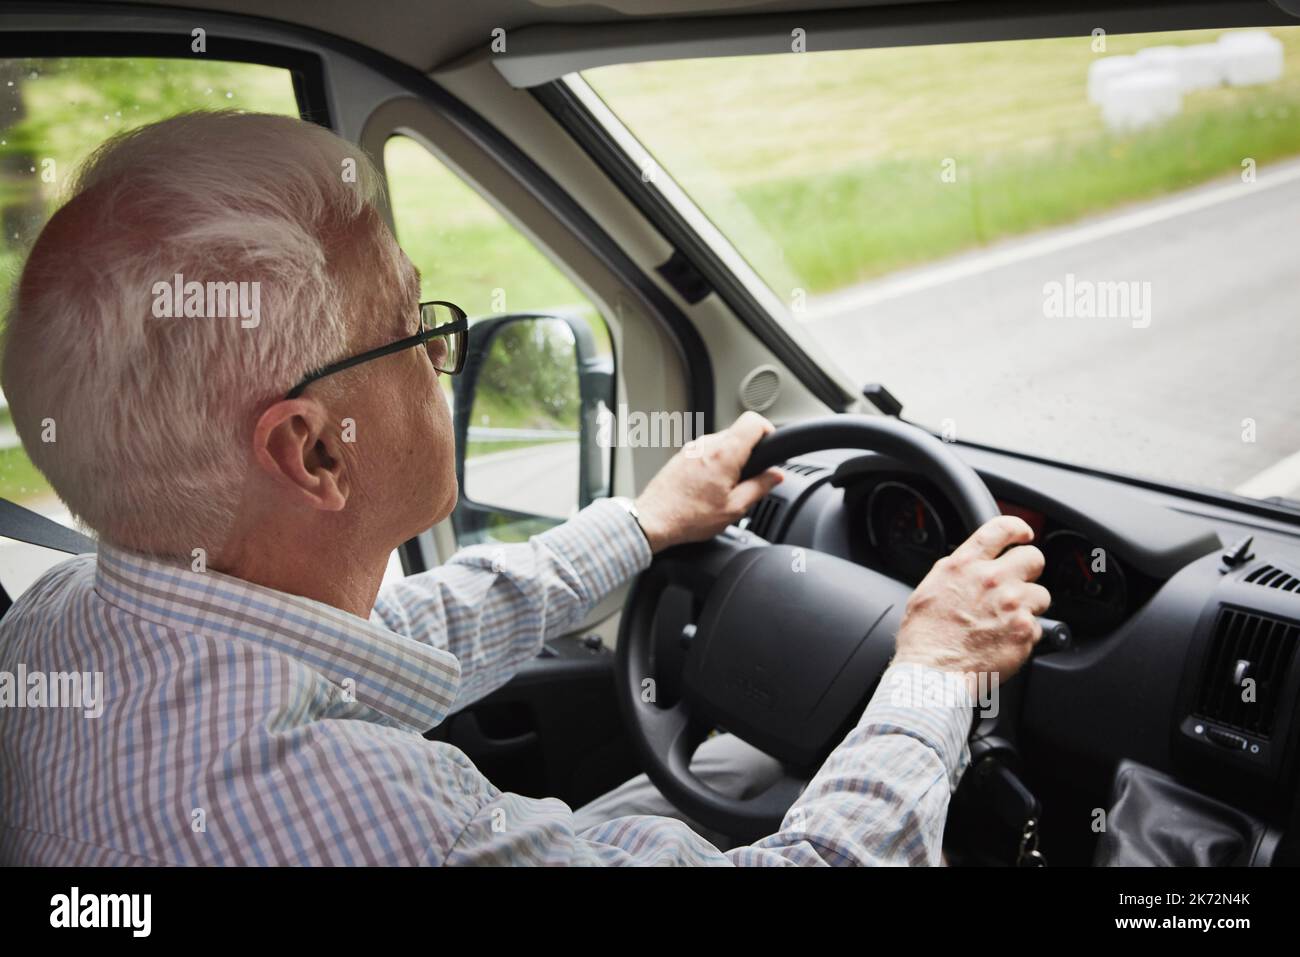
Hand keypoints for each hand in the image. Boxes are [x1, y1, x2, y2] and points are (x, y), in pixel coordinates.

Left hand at [633, 411, 783, 552]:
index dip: (768, 431)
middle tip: (749, 477)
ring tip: (726, 486)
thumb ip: (760, 487)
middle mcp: (707, 444)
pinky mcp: (682, 455)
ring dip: (731, 459)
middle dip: (749, 451)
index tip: (771, 447)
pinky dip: (714, 463)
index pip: (753, 421)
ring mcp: (692, 448)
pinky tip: (709, 486)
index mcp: (724, 453)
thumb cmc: (689, 516)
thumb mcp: (735, 508)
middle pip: (739, 432)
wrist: (653, 521)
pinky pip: (707, 451)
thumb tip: (776, 476)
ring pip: (722, 443)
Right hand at [892, 515, 1050, 693]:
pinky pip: (1038, 628)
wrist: (933, 673)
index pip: (1001, 529)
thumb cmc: (924, 638)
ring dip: (1029, 606)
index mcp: (965, 566)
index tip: (1023, 535)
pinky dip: (1025, 636)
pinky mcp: (1026, 631)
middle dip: (1029, 570)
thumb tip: (966, 569)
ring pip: (1041, 595)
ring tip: (1007, 622)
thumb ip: (954, 574)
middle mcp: (992, 579)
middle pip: (1033, 558)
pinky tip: (1004, 643)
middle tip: (1019, 584)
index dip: (1018, 529)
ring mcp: (1013, 605)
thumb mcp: (928, 590)